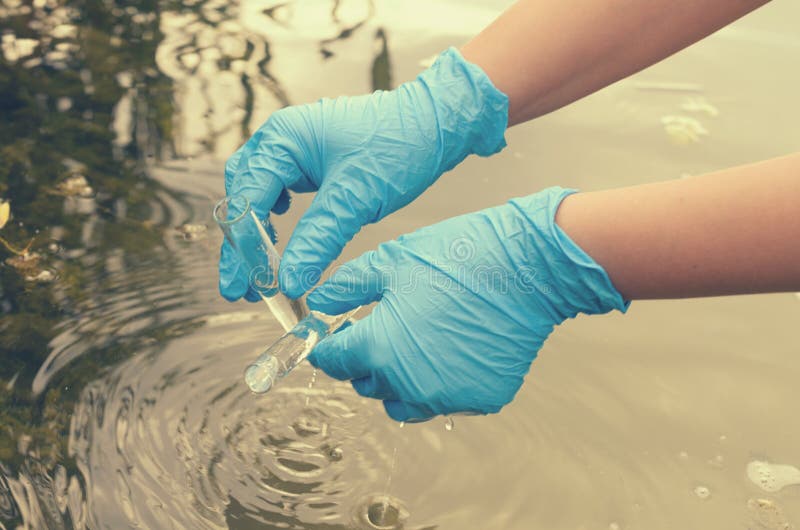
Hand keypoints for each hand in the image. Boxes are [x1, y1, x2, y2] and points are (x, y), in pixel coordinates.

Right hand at [220, 48, 508, 301]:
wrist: (435, 122)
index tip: (243, 287)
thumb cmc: (399, 146)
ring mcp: (295, 148)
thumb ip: (318, 239)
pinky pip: (278, 190)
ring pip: (257, 195)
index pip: (245, 200)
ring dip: (255, 234)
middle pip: (242, 198)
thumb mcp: (355, 198)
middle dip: (240, 245)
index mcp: (283, 140)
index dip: (241, 249)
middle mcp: (281, 140)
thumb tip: (289, 281)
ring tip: (259, 274)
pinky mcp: (311, 160)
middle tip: (242, 289)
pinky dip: (272, 218)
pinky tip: (278, 239)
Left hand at [305, 187, 627, 421]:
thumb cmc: (460, 258)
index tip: (330, 338)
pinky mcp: (480, 399)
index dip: (327, 347)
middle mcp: (408, 383)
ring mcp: (447, 396)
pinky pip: (446, 399)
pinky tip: (452, 348)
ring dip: (399, 380)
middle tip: (380, 328)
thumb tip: (320, 302)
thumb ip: (346, 287)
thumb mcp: (391, 261)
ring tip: (414, 342)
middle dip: (364, 361)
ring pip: (404, 402)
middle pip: (367, 384)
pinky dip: (441, 381)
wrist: (528, 268)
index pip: (334, 361)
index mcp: (378, 348)